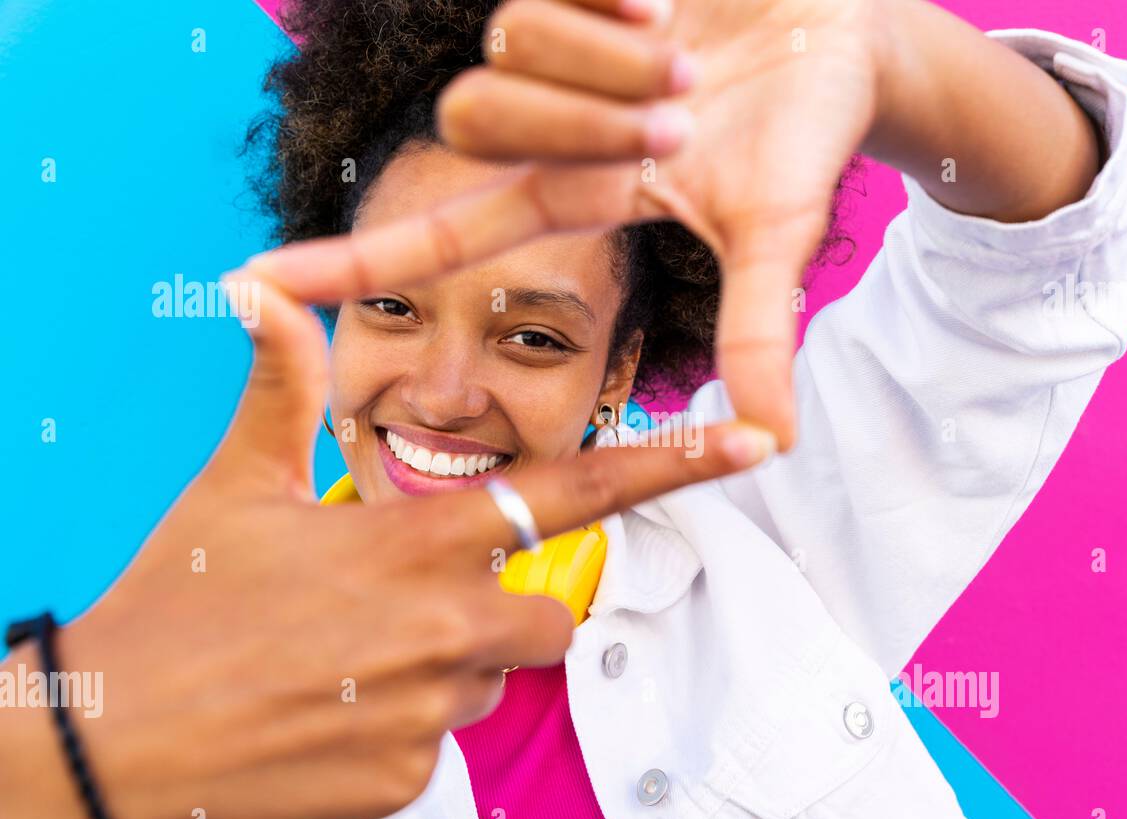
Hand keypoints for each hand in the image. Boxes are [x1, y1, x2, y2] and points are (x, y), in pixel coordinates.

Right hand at [0, 264, 773, 818]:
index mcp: (418, 540)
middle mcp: (446, 624)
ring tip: (348, 662)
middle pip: (548, 614)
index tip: (750, 441)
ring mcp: (433, 709)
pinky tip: (329, 716)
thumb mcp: (233, 486)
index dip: (671, 464)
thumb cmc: (178, 603)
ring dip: (445, 668)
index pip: (574, 493)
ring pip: (491, 679)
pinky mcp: (408, 779)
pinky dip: (401, 727)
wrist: (118, 738)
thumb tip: (265, 291)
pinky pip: (441, 744)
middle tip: (406, 609)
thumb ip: (279, 392)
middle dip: (503, 609)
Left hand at [251, 0, 888, 449]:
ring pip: (500, 50)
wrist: (842, 36)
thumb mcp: (774, 237)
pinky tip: (669, 1)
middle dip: (582, 119)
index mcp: (579, 195)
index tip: (259, 281)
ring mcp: (553, 50)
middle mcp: (548, 127)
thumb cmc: (805, 137)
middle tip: (679, 116)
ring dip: (608, 62)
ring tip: (685, 58)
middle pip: (472, 123)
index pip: (444, 237)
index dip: (356, 262)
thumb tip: (773, 442)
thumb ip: (759, 333)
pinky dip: (618, 1)